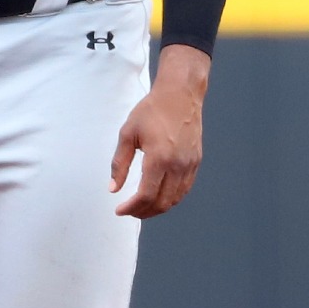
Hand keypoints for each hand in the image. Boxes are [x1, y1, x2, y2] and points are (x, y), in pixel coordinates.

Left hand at [109, 44, 209, 217]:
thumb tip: (113, 188)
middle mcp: (177, 165)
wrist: (180, 95)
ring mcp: (189, 165)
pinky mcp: (195, 162)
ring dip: (157, 208)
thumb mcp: (128, 133)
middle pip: (161, 202)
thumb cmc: (152, 110)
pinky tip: (159, 196)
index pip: (146, 195)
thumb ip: (120, 163)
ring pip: (175, 199)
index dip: (132, 208)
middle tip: (129, 211)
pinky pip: (184, 189)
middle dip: (143, 212)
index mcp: (159, 158)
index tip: (120, 210)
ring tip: (142, 208)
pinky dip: (171, 199)